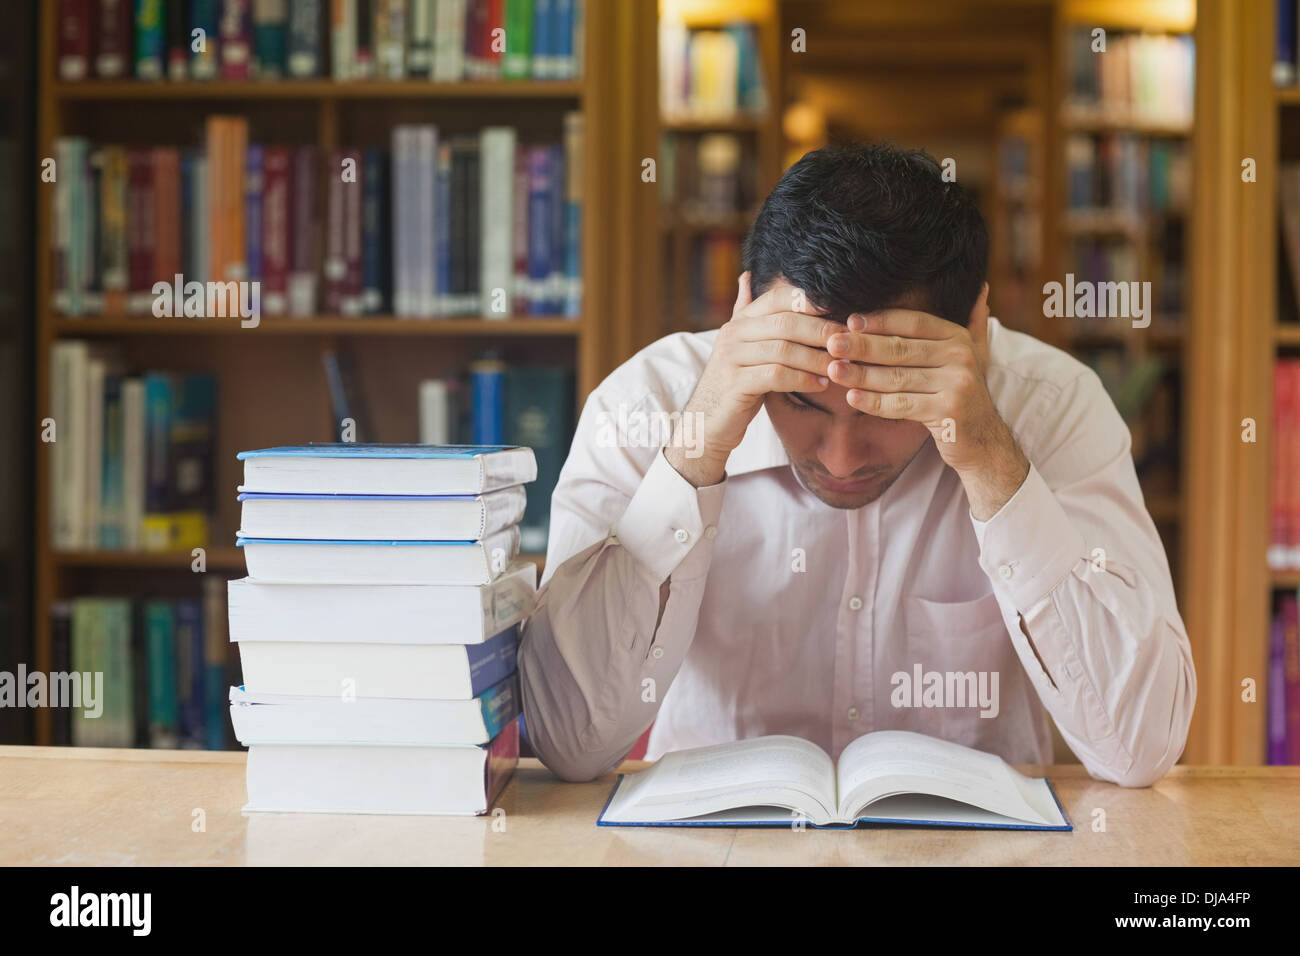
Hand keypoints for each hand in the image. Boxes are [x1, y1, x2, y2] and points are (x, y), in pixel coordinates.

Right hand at [665, 273, 837, 486]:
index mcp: (739, 322)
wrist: (706, 421)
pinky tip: (821, 384)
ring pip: (783, 350)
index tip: (840, 313)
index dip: (811, 302)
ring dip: (816, 358)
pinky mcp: (735, 384)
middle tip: (849, 342)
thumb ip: (747, 313)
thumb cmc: (735, 383)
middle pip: (785, 323)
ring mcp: (731, 358)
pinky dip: (803, 379)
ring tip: (839, 366)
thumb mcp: (742, 345)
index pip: (778, 299)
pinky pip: (776, 375)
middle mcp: (733, 334)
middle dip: (821, 331)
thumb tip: (748, 275)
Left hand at [823, 285, 1029, 518]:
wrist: (983, 441)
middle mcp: (961, 357)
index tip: (849, 321)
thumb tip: (982, 288)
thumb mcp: (975, 356)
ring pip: (897, 377)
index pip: (913, 322)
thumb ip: (973, 323)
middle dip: (862, 346)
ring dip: (860, 373)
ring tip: (832, 370)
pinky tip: (851, 397)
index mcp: (959, 338)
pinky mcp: (948, 412)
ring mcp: (957, 385)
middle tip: (832, 344)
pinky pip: (901, 404)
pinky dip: (874, 401)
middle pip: (901, 348)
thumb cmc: (964, 396)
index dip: (880, 321)